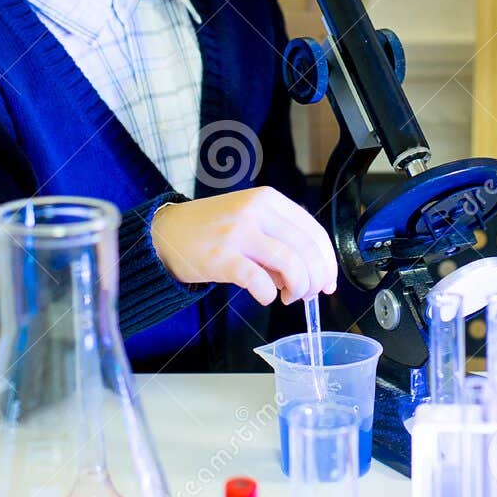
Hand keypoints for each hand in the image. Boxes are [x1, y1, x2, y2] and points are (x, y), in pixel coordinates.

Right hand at [150, 187, 337, 305]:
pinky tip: (264, 296)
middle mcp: (256, 211)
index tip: (329, 280)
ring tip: (290, 297)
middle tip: (311, 294)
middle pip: (307, 249)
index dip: (328, 261)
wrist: (167, 233)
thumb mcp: (252, 222)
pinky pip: (258, 282)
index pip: (314, 231)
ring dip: (298, 287)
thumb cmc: (213, 230)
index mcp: (269, 199)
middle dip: (317, 278)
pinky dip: (268, 295)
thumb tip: (312, 275)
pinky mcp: (221, 258)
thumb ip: (281, 242)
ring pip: (290, 264)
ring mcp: (238, 233)